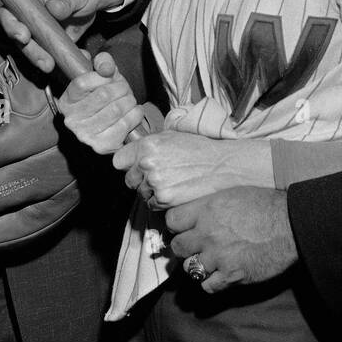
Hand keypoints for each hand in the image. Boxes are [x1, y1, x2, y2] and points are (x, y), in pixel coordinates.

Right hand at [0, 0, 103, 72]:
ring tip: (55, 66)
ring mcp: (39, 32)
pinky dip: (64, 61)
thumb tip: (53, 8)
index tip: (24, 37)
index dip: (11, 26)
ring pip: (35, 50)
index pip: (8, 13)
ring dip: (44, 60)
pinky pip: (53, 55)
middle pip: (20, 38)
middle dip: (31, 51)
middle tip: (45, 61)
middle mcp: (28, 17)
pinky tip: (77, 60)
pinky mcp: (51, 44)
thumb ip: (65, 0)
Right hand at [56, 51, 144, 153]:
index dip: (103, 76)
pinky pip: (126, 124)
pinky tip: (132, 112)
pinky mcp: (102, 146)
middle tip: (124, 89)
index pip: (83, 82)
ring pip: (117, 109)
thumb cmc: (104, 95)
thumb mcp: (101, 75)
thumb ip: (102, 63)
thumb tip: (107, 67)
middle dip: (121, 88)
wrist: (111, 124)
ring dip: (130, 101)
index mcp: (67, 101)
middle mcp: (71, 120)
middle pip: (104, 95)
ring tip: (129, 101)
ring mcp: (85, 135)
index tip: (111, 77)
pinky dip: (135, 114)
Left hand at [112, 131, 271, 207]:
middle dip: (140, 179)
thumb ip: (149, 144)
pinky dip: (161, 202)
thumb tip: (133, 151)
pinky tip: (176, 192)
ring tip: (172, 183)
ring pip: (141, 194)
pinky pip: (152, 205)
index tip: (136, 166)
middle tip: (159, 176)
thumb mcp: (172, 136)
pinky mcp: (163, 199)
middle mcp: (146, 163)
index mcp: (147, 145)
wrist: (222, 165)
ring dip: (152, 192)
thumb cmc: (200, 149)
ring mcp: (154, 182)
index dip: (128, 164)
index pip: (119, 160)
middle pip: (128, 180)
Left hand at [166, 187, 297, 293]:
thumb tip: (196, 211)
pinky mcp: (230, 276)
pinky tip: (220, 274)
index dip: (177, 225)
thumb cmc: (266, 204)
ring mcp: (217, 257)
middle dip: (185, 247)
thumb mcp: (233, 193)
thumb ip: (210, 205)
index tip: (183, 228)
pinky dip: (212, 282)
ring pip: (190, 268)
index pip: (172, 220)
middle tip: (196, 246)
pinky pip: (207, 286)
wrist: (290, 224)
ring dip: (199, 265)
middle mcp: (207, 234)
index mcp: (207, 210)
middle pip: (178, 247)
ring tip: (211, 260)